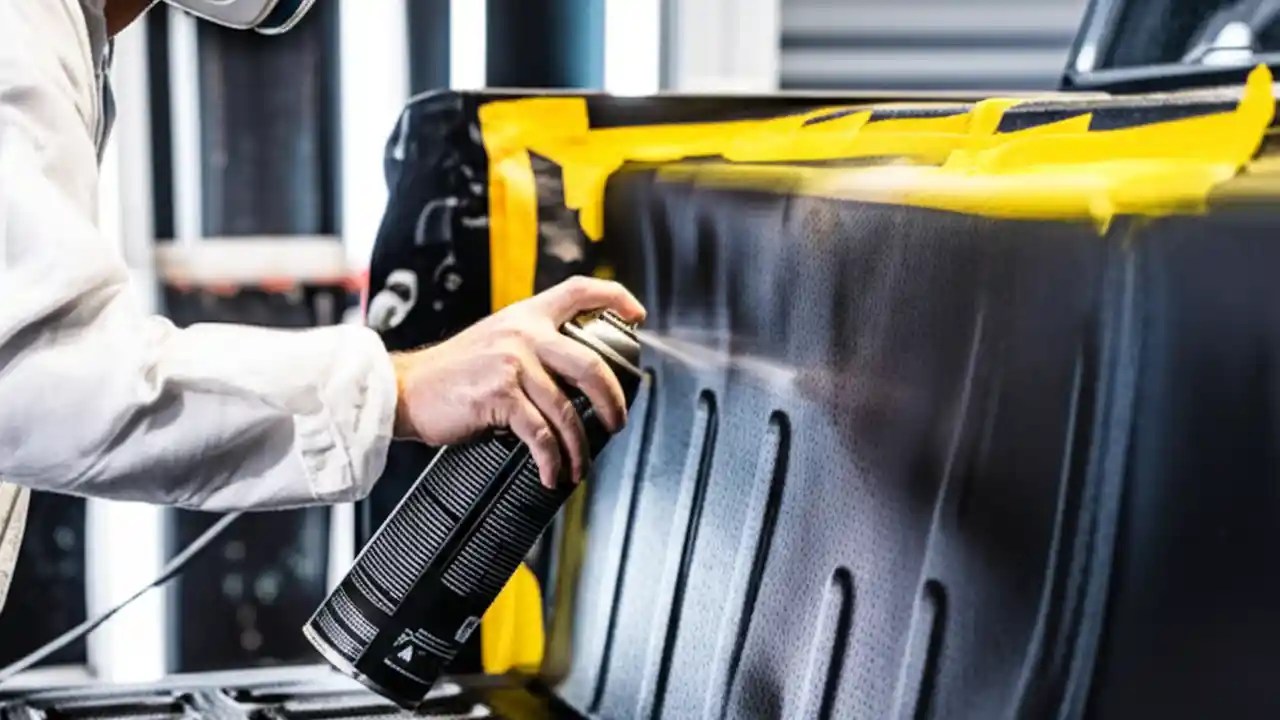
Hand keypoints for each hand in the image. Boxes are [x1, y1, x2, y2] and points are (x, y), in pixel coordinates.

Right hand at [391, 277, 645, 487]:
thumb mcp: (495, 342)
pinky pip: (540, 434)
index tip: (637, 316)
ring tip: (580, 464)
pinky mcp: (499, 395)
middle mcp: (523, 334)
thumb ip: (532, 346)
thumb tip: (574, 377)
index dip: (614, 298)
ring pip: (567, 410)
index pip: (579, 291)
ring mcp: (513, 364)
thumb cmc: (450, 373)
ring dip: (579, 446)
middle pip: (591, 364)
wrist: (405, 388)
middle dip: (613, 401)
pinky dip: (552, 459)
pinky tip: (552, 471)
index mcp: (526, 316)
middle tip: (617, 422)